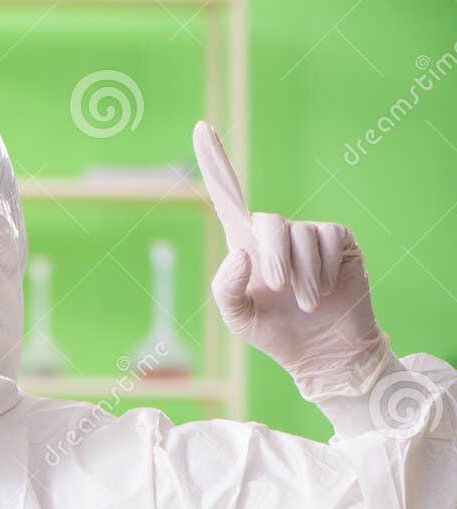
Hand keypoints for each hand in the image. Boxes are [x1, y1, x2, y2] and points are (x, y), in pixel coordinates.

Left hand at [194, 121, 389, 395]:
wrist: (322, 351)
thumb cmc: (274, 332)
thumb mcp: (238, 318)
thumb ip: (226, 287)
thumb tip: (241, 250)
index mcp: (244, 246)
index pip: (227, 197)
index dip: (215, 163)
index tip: (201, 128)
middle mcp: (275, 234)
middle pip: (267, 221)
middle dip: (273, 258)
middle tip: (279, 288)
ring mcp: (308, 234)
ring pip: (300, 236)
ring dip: (301, 276)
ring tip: (305, 303)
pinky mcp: (338, 239)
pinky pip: (327, 240)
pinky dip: (322, 271)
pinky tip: (322, 293)